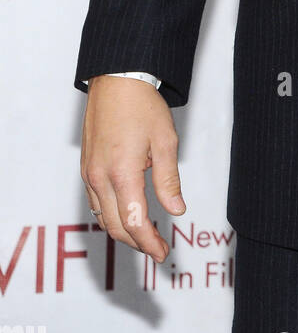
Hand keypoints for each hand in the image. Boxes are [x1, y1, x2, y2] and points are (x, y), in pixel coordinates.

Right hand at [81, 75, 185, 261]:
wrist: (116, 79)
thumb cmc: (142, 105)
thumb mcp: (165, 141)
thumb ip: (168, 180)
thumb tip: (176, 210)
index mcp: (122, 173)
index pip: (134, 222)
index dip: (149, 243)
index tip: (163, 253)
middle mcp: (99, 177)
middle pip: (115, 226)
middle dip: (137, 242)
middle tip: (158, 248)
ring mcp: (89, 173)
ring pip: (103, 216)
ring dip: (123, 231)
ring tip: (146, 235)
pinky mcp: (86, 166)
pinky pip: (96, 201)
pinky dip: (111, 214)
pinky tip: (126, 213)